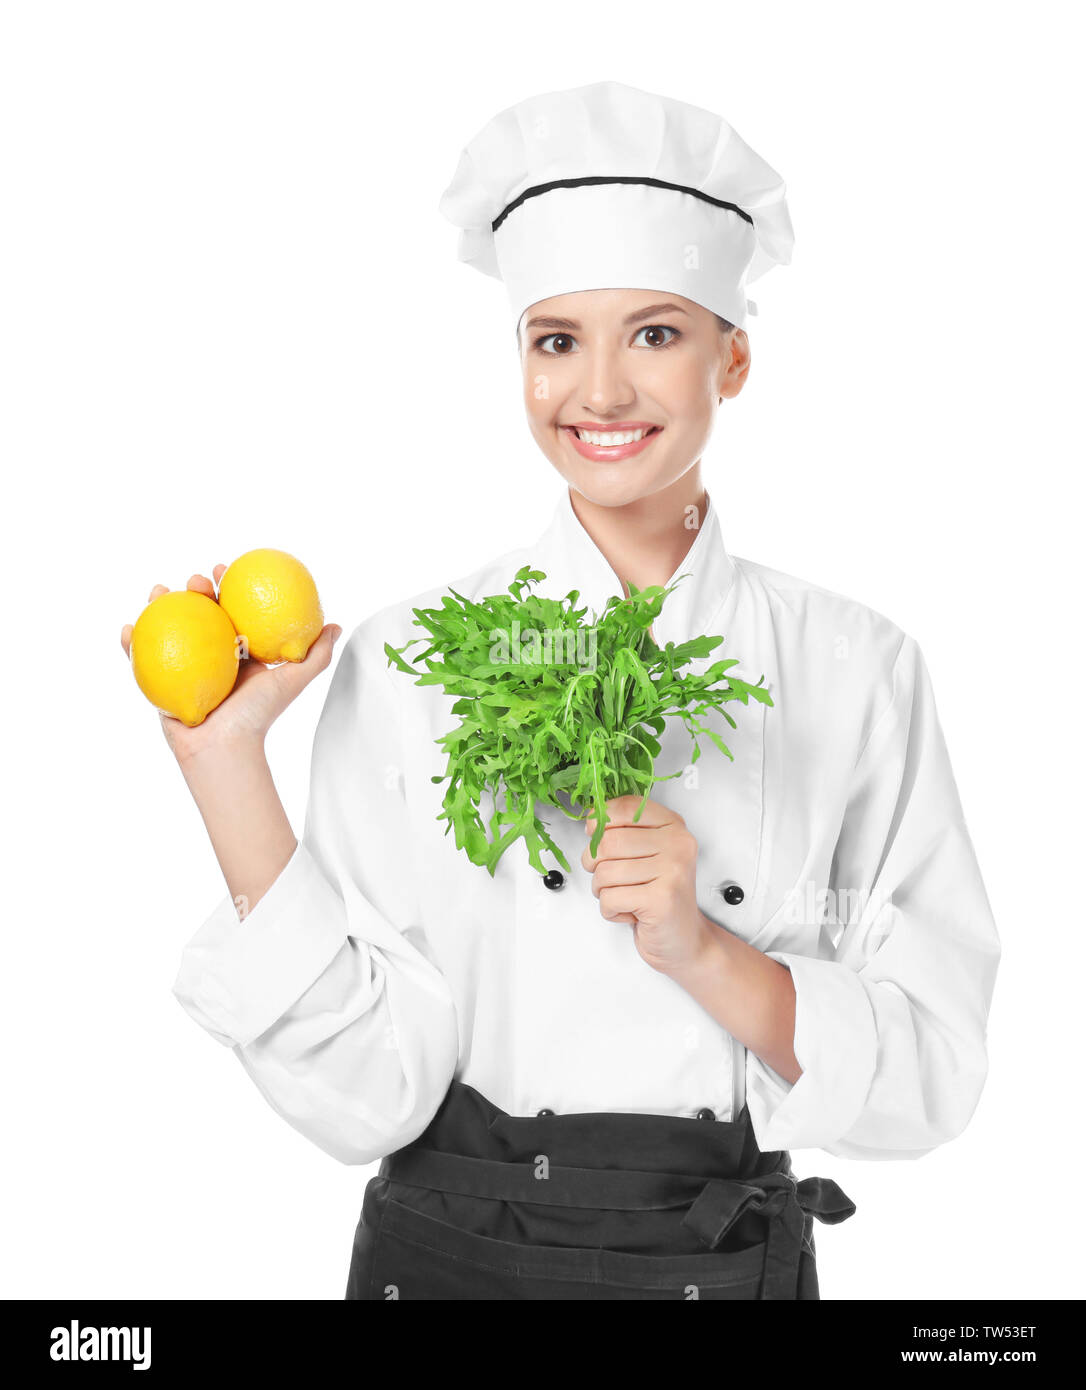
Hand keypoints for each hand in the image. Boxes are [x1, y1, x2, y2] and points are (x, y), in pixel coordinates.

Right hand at [120, 565, 341, 764]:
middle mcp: (210, 657)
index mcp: (237, 651)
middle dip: (192, 589)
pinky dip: (131, 644)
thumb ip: (315, 655)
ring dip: (157, 606)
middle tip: (193, 580)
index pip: (230, 609)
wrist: (224, 749)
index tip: (224, 568)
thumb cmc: (258, 717)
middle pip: (197, 613)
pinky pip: (140, 661)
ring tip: (157, 592)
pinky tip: (128, 628)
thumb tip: (335, 626)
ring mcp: (183, 668)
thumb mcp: (292, 681)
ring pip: (166, 628)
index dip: (226, 585)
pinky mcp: (159, 684)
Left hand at [581, 794, 717, 974]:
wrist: (684, 939)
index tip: (595, 834)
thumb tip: (591, 819)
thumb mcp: (646, 854)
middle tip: (609, 878)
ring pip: (604, 873)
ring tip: (624, 896)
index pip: (626, 807)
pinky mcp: (661, 899)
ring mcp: (672, 871)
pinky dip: (610, 910)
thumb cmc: (660, 896)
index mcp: (673, 826)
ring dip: (603, 891)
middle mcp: (677, 844)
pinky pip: (609, 898)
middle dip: (594, 865)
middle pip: (607, 842)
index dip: (600, 821)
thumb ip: (624, 831)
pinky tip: (630, 911)